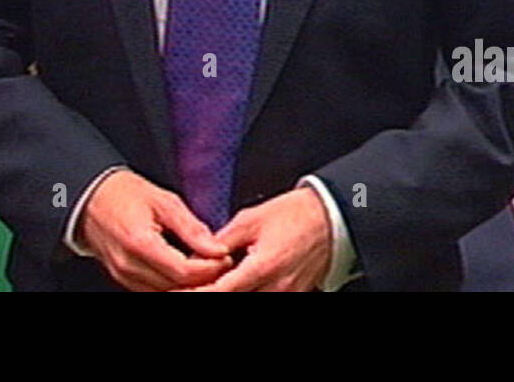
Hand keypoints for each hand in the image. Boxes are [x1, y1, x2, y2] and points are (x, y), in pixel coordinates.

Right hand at [78, 170, 233, 291]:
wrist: (91, 198)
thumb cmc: (125, 194)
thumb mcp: (164, 201)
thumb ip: (191, 228)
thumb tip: (217, 249)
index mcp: (140, 243)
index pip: (184, 272)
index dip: (210, 268)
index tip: (225, 256)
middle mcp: (129, 266)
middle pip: (177, 288)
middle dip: (204, 279)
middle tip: (220, 263)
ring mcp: (124, 276)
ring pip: (166, 294)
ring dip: (189, 285)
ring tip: (205, 266)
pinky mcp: (124, 280)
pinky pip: (154, 291)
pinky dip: (173, 285)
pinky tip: (185, 271)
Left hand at [185, 186, 331, 291]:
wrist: (332, 217)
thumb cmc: (295, 214)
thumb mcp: (251, 219)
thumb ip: (222, 241)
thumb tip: (198, 257)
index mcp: (262, 267)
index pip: (220, 292)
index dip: (197, 293)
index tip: (180, 289)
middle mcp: (276, 288)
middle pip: (235, 299)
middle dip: (212, 292)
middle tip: (195, 283)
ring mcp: (286, 295)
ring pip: (250, 301)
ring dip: (230, 291)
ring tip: (217, 280)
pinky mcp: (294, 295)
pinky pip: (266, 298)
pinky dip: (247, 291)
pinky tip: (240, 282)